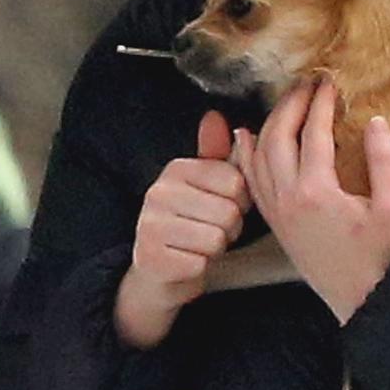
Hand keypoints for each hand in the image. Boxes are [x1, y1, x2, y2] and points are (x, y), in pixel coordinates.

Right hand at [115, 111, 251, 348]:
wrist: (158, 271)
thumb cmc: (189, 225)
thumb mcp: (205, 187)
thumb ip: (218, 156)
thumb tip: (216, 118)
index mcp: (176, 170)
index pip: (236, 183)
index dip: (239, 203)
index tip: (221, 208)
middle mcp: (158, 192)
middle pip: (229, 213)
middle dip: (229, 229)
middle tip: (210, 230)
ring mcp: (150, 225)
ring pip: (216, 239)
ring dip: (215, 249)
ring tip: (199, 245)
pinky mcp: (150, 258)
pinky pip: (200, 263)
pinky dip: (200, 267)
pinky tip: (187, 261)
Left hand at [231, 76, 389, 324]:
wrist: (364, 301)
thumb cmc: (383, 257)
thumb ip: (384, 161)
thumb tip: (376, 121)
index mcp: (317, 191)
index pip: (314, 133)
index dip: (321, 103)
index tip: (329, 82)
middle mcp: (288, 199)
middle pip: (278, 137)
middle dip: (290, 104)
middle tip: (306, 83)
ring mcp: (277, 212)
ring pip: (259, 156)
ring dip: (270, 124)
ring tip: (286, 102)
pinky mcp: (275, 223)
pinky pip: (251, 181)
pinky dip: (246, 155)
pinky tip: (246, 137)